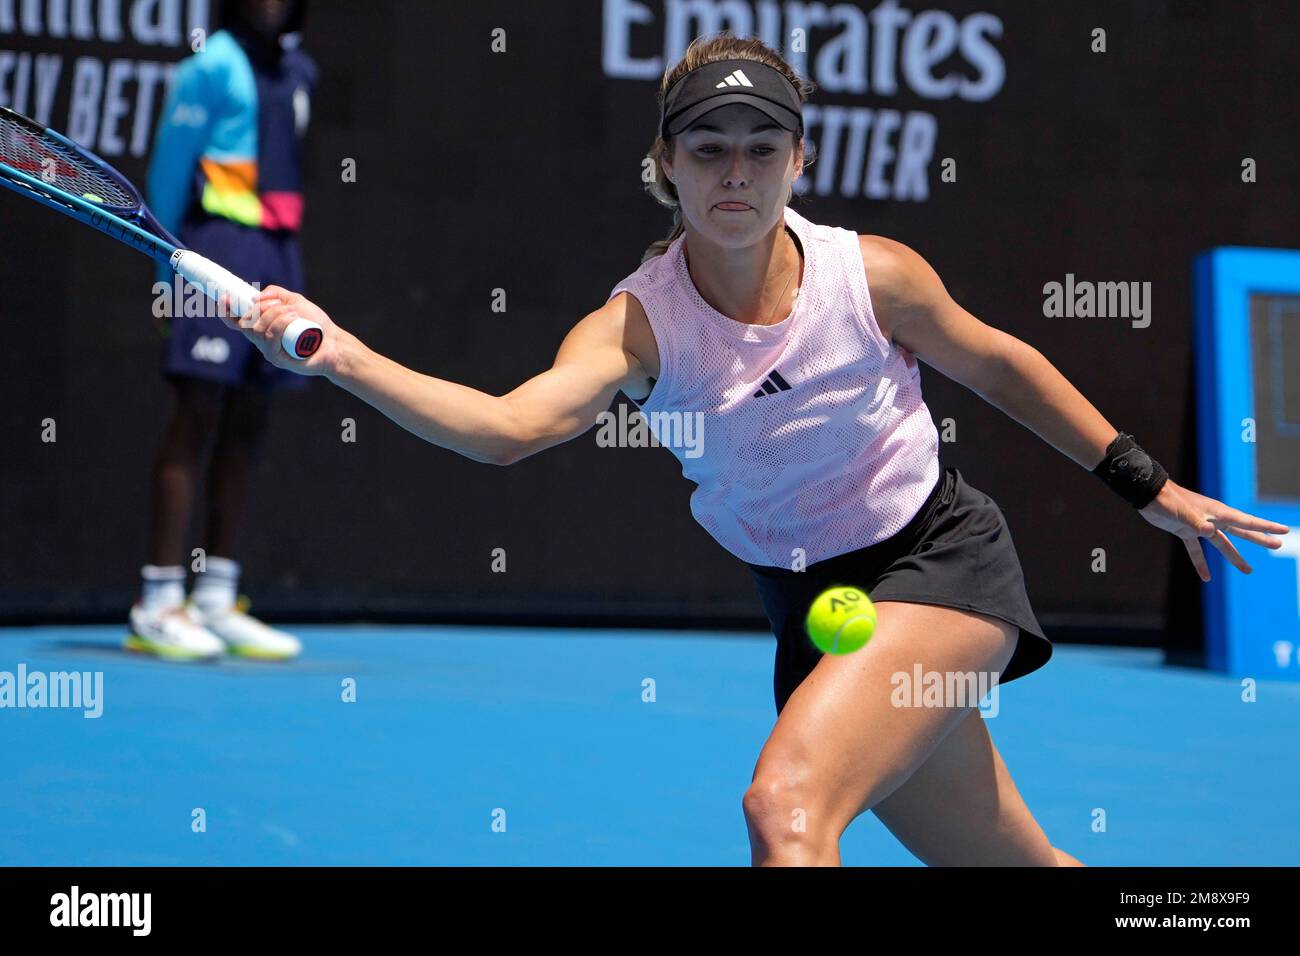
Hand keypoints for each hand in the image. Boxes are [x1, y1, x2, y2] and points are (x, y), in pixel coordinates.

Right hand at [216, 285, 343, 376]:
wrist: (334, 342)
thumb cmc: (315, 323)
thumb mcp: (295, 302)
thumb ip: (276, 294)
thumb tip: (255, 297)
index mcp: (262, 327)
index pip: (236, 321)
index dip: (226, 311)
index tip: (223, 297)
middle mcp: (262, 341)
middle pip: (246, 324)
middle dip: (261, 309)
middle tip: (280, 304)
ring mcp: (269, 351)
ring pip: (258, 330)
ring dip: (274, 315)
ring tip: (292, 312)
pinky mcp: (278, 359)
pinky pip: (270, 340)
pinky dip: (279, 324)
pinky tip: (291, 318)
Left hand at [1137, 478, 1290, 581]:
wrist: (1148, 495)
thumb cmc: (1167, 500)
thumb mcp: (1182, 512)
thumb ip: (1196, 522)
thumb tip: (1209, 532)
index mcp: (1217, 513)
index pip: (1247, 521)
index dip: (1266, 527)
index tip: (1284, 531)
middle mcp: (1212, 519)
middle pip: (1241, 531)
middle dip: (1260, 539)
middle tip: (1278, 545)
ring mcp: (1199, 525)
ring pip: (1222, 543)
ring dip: (1234, 556)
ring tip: (1248, 570)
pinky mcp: (1185, 531)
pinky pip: (1196, 550)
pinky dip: (1201, 563)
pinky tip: (1206, 577)